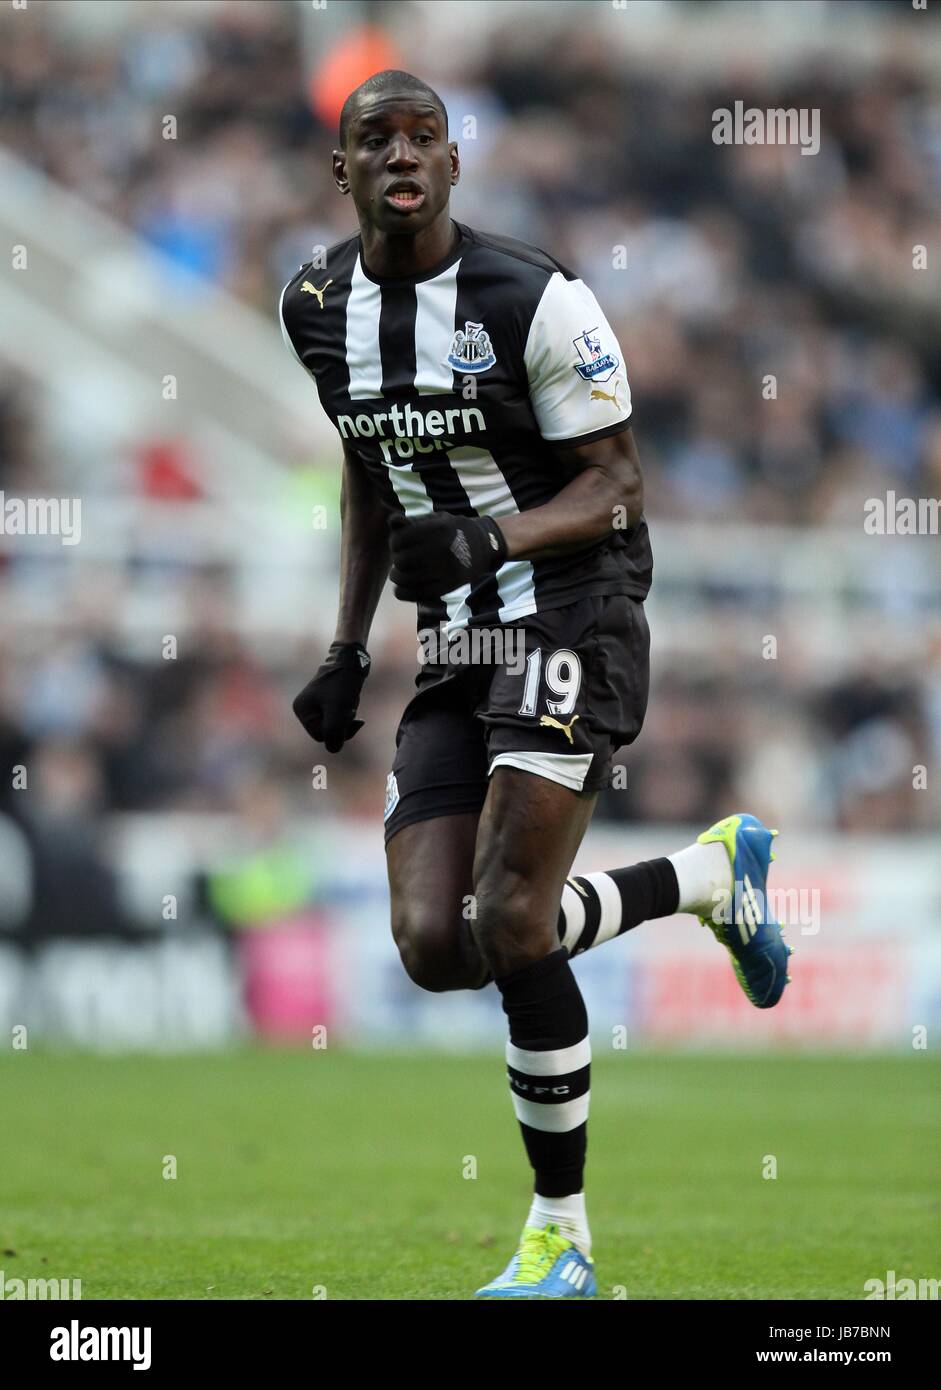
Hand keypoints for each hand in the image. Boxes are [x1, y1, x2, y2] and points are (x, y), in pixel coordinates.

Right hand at [292, 641, 370, 751]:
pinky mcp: (326, 700)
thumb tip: (333, 749)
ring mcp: (315, 704)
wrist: (351, 659)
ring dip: (347, 716)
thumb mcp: (339, 710)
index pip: (321, 736)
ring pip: (335, 724)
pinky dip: (347, 710)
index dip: (338, 731)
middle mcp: (305, 708)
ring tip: (350, 700)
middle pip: (327, 732)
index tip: (350, 716)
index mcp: (302, 711)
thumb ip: (334, 732)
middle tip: (351, 709)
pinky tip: (350, 698)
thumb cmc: (343, 683)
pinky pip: (339, 716)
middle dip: (343, 723)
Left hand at [388, 512, 507, 601]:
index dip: (395, 542)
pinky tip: (403, 586)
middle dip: (397, 559)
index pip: (399, 539)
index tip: (400, 543)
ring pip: (405, 579)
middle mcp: (442, 550)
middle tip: (402, 558)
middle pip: (401, 560)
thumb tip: (392, 521)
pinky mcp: (446, 587)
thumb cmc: (455, 530)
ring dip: (398, 576)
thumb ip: (413, 521)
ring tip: (401, 572)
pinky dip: (403, 591)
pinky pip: (414, 593)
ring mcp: (445, 571)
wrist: (486, 545)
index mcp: (438, 529)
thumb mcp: (437, 519)